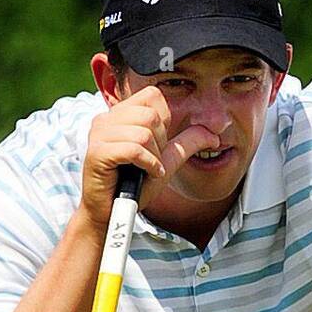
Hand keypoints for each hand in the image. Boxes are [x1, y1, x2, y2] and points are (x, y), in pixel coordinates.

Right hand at [77, 86, 221, 227]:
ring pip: (143, 133)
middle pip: (151, 115)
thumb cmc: (135, 187)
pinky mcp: (96, 152)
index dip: (164, 121)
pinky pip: (133, 149)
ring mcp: (99, 134)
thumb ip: (187, 143)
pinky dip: (148, 165)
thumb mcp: (166, 161)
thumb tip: (214, 136)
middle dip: (160, 143)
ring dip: (154, 158)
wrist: (113, 215)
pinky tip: (147, 175)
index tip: (157, 146)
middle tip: (152, 162)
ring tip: (146, 170)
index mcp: (120, 114)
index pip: (153, 96)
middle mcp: (107, 119)